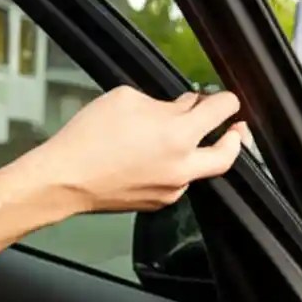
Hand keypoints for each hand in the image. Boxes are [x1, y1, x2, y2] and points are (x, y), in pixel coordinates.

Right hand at [16, 87, 248, 215]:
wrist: (65, 179)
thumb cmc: (89, 137)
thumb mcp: (125, 100)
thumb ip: (161, 102)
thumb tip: (181, 107)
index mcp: (178, 135)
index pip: (220, 112)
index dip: (225, 101)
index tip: (224, 98)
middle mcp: (183, 166)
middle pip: (229, 154)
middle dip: (236, 137)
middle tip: (235, 128)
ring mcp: (172, 188)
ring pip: (199, 168)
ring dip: (197, 152)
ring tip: (180, 138)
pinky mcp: (158, 202)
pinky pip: (177, 182)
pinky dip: (173, 167)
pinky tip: (153, 157)